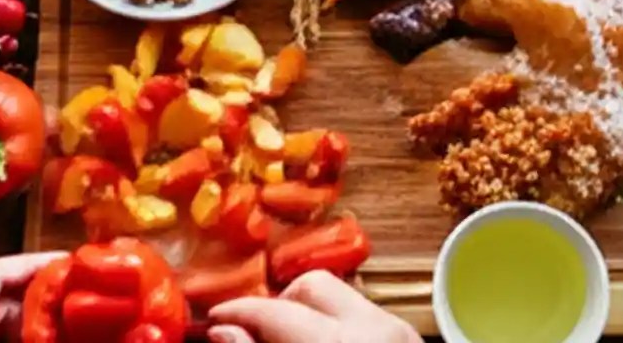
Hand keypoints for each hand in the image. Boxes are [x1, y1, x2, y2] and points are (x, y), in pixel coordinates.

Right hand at [207, 271, 422, 342]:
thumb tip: (223, 332)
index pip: (279, 311)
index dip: (239, 313)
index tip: (213, 321)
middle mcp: (377, 327)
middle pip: (312, 286)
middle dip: (278, 306)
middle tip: (254, 334)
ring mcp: (399, 330)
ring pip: (339, 297)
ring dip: (307, 316)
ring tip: (287, 342)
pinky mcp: (409, 337)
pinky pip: (362, 314)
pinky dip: (336, 328)